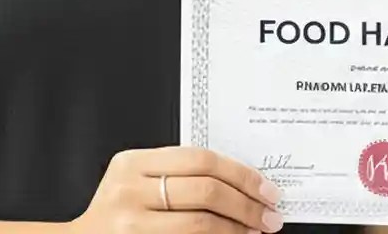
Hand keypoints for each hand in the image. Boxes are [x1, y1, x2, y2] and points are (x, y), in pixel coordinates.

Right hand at [69, 146, 283, 233]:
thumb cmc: (117, 213)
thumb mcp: (136, 180)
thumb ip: (176, 173)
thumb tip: (239, 181)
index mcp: (132, 163)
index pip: (200, 159)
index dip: (240, 174)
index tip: (265, 187)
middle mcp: (129, 191)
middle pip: (205, 189)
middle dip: (247, 203)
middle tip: (270, 213)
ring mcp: (132, 223)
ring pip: (202, 222)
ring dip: (239, 227)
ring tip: (257, 229)